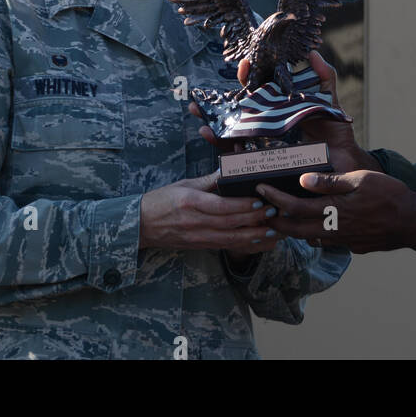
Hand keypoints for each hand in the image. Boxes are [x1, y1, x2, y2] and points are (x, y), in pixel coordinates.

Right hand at [139, 171, 280, 253]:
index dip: (241, 205)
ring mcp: (198, 237)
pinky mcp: (201, 246)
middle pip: (229, 224)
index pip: (220, 206)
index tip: (259, 201)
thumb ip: (209, 180)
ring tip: (274, 231)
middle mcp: (195, 222)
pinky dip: (245, 246)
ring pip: (230, 239)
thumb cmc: (161, 201)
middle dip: (254, 220)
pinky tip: (260, 242)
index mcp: (190, 203)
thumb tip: (230, 169)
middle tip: (274, 213)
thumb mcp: (184, 185)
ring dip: (254, 236)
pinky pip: (226, 247)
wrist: (140, 225)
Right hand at [191, 50, 378, 175]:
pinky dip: (227, 147)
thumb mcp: (330, 102)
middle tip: (198, 100)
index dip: (248, 76)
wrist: (343, 161)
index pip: (258, 87)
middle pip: (237, 109)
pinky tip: (217, 140)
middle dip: (216, 104)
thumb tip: (313, 53)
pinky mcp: (267, 159)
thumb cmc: (337, 132)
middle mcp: (269, 120)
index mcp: (281, 104)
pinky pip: (242, 154)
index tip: (245, 66)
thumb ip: (325, 78)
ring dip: (215, 126)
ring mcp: (266, 140)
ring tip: (202, 122)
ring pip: (234, 131)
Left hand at [259, 170, 415, 252]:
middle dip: (277, 221)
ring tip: (282, 220)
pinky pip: (327, 242)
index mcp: (333, 210)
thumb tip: (304, 180)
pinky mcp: (353, 246)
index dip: (275, 200)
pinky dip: (314, 235)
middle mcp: (334, 229)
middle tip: (263, 212)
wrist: (414, 222)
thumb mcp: (361, 180)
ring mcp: (343, 241)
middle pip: (296, 229)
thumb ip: (331, 181)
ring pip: (310, 238)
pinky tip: (314, 228)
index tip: (261, 191)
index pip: (295, 207)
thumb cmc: (390, 195)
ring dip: (294, 230)